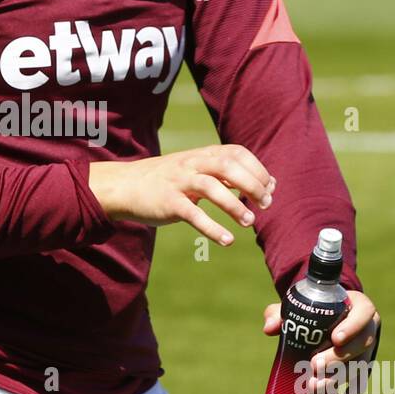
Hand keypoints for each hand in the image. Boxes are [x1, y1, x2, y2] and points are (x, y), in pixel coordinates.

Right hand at [89, 145, 275, 246]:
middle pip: (227, 166)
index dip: (257, 169)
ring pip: (211, 187)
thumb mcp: (196, 170)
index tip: (269, 188)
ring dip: (234, 205)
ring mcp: (178, 182)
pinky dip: (211, 227)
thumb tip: (264, 186)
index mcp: (201, 155)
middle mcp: (191, 164)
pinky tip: (227, 240)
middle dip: (252, 184)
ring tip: (249, 222)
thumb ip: (225, 175)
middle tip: (265, 204)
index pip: (236, 153)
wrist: (125, 186)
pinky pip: (192, 214)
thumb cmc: (168, 181)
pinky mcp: (167, 202)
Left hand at [262, 291, 380, 393]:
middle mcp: (367, 330)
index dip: (353, 327)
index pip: (364, 313)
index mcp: (359, 307)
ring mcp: (366, 353)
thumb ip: (281, 313)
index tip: (335, 339)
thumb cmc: (313, 310)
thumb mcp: (298, 306)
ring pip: (359, 368)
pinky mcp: (361, 372)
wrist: (325, 321)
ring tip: (314, 387)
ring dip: (337, 380)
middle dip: (338, 358)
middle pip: (361, 345)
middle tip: (314, 364)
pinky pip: (358, 388)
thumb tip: (270, 329)